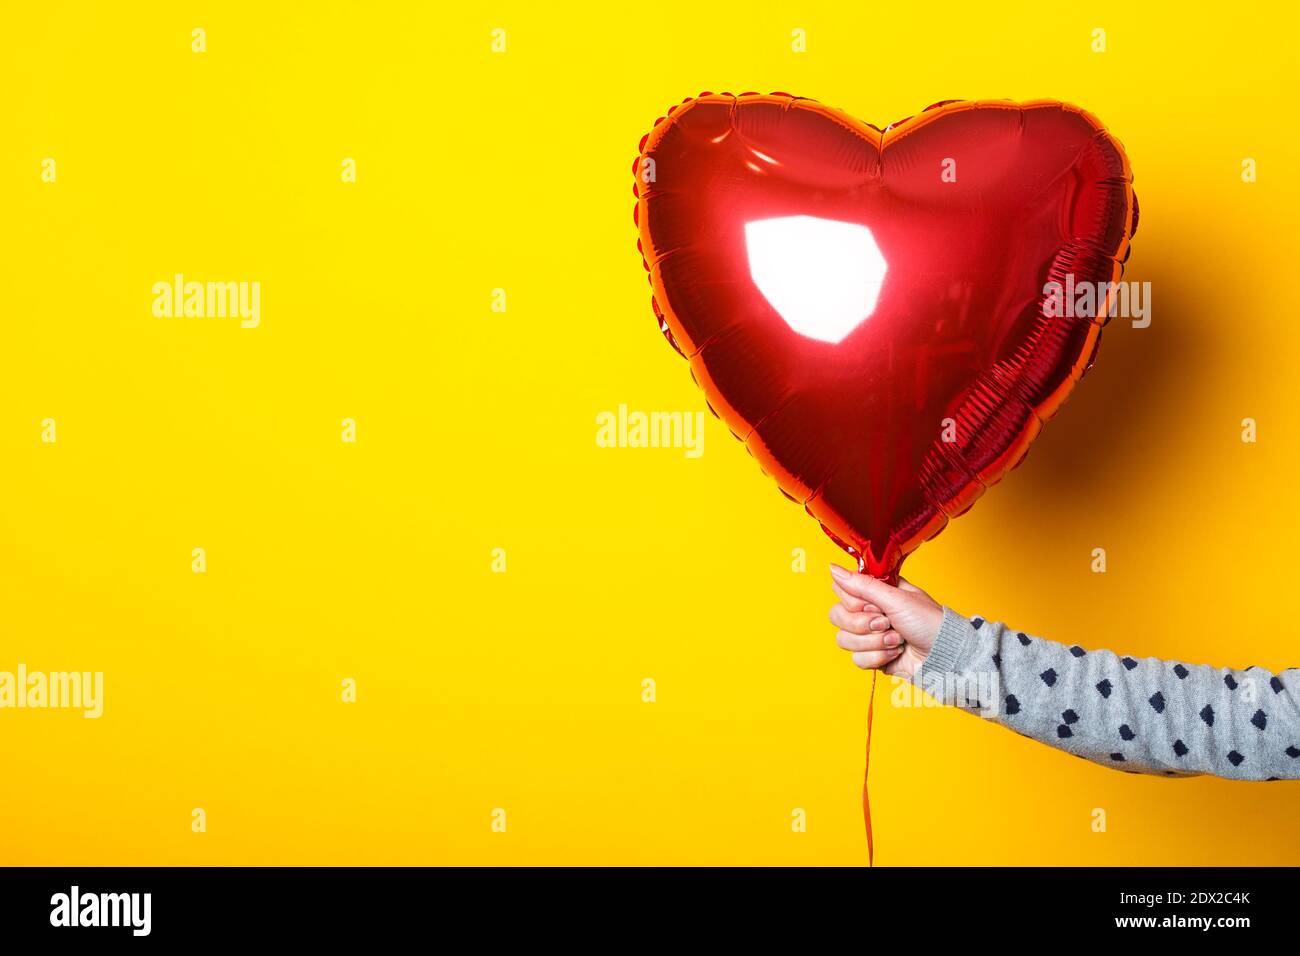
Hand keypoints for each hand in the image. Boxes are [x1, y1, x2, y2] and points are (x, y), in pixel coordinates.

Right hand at [828, 564, 943, 679]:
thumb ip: (862, 585)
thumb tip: (833, 568)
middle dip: (864, 625)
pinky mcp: (871, 656)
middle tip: (887, 623)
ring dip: (874, 642)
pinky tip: (894, 653)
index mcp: (874, 592)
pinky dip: (878, 657)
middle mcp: (869, 612)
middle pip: (837, 616)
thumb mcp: (895, 599)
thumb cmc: (928, 622)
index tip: (875, 605)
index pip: (841, 591)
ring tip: (896, 640)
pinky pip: (856, 659)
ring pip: (844, 640)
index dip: (854, 602)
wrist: (943, 655)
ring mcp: (868, 636)